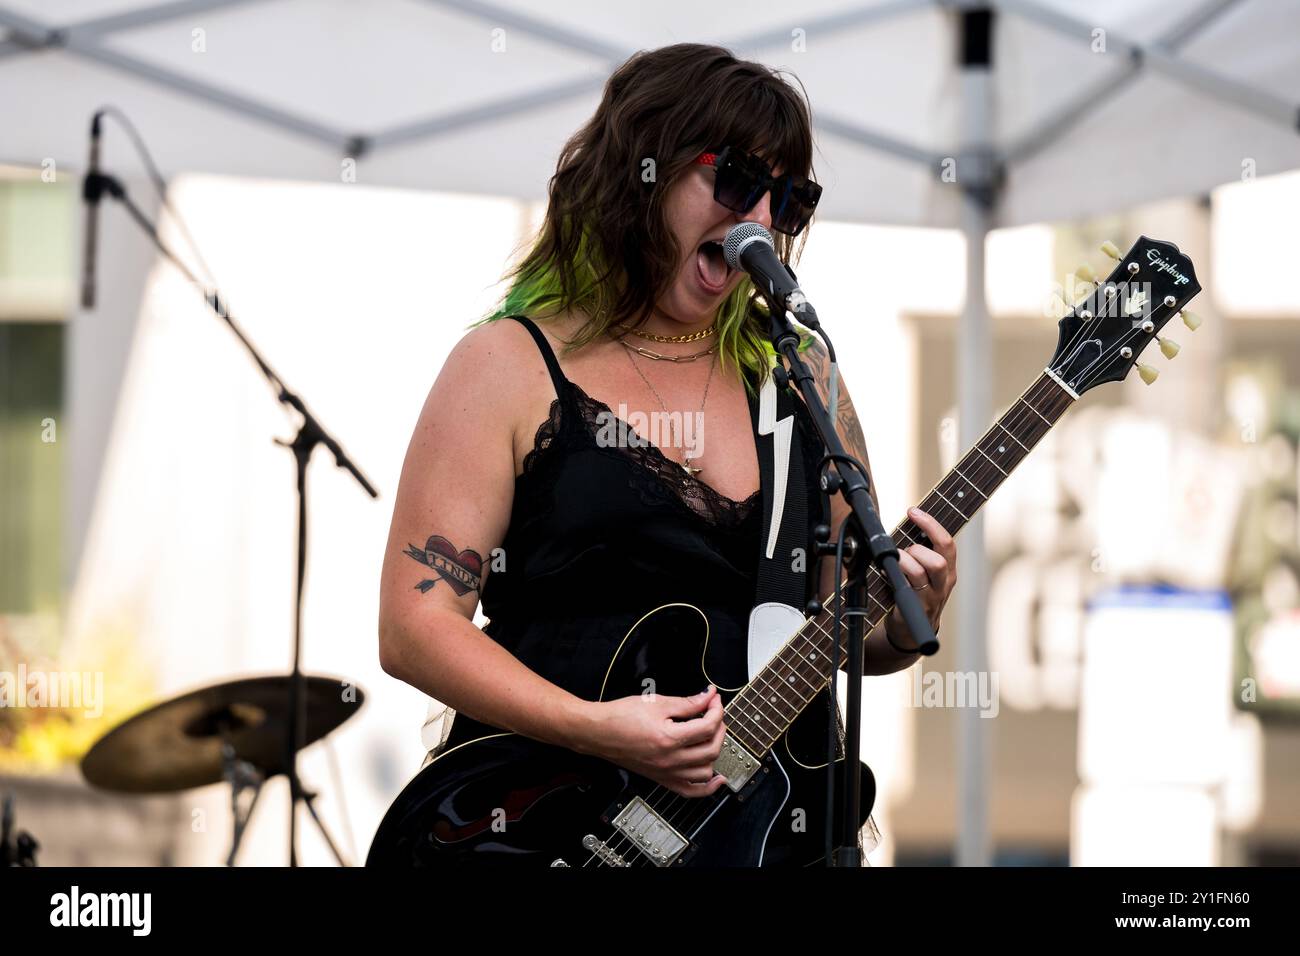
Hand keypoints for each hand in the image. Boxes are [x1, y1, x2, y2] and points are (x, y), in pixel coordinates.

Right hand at [573, 686, 728, 797]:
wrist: (599, 732)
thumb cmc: (621, 717)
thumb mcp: (657, 702)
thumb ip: (687, 703)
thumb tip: (707, 698)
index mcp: (669, 738)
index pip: (708, 726)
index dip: (716, 709)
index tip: (714, 699)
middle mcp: (670, 760)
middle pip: (711, 748)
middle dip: (719, 727)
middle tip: (713, 712)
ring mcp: (667, 772)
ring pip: (706, 770)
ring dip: (714, 751)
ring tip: (710, 735)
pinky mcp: (662, 779)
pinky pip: (691, 792)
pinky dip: (708, 788)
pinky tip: (716, 778)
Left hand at [885, 507, 956, 648]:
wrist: (911, 632)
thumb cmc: (915, 593)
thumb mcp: (924, 571)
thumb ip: (920, 551)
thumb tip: (905, 524)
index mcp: (948, 571)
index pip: (947, 543)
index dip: (930, 524)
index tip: (912, 510)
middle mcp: (943, 584)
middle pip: (940, 560)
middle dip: (918, 548)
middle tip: (905, 551)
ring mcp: (930, 598)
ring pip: (921, 572)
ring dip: (903, 561)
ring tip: (895, 563)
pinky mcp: (913, 609)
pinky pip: (904, 589)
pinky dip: (892, 576)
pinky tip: (885, 574)